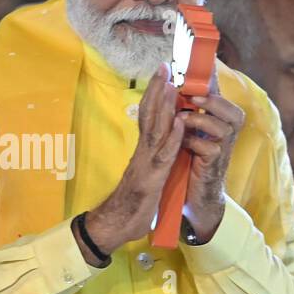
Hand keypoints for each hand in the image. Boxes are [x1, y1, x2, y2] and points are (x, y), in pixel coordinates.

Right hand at [81, 64, 183, 259]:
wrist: (113, 227)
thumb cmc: (129, 207)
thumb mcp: (145, 180)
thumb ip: (151, 164)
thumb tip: (157, 154)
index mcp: (143, 152)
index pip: (149, 119)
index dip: (155, 97)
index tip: (163, 76)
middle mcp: (142, 152)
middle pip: (149, 116)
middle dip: (158, 90)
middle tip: (164, 65)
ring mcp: (145, 163)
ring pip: (156, 129)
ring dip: (164, 105)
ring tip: (172, 83)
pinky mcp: (151, 178)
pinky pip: (163, 155)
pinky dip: (173, 137)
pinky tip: (181, 122)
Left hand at [180, 67, 244, 242]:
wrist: (196, 191)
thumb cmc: (192, 155)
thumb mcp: (192, 128)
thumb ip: (190, 108)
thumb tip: (176, 80)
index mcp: (222, 120)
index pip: (222, 96)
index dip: (214, 80)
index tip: (205, 63)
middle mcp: (229, 133)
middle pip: (233, 113)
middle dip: (213, 102)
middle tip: (193, 96)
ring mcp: (225, 149)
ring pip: (222, 128)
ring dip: (200, 120)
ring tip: (181, 119)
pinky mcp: (216, 164)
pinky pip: (210, 148)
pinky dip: (194, 142)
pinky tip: (182, 142)